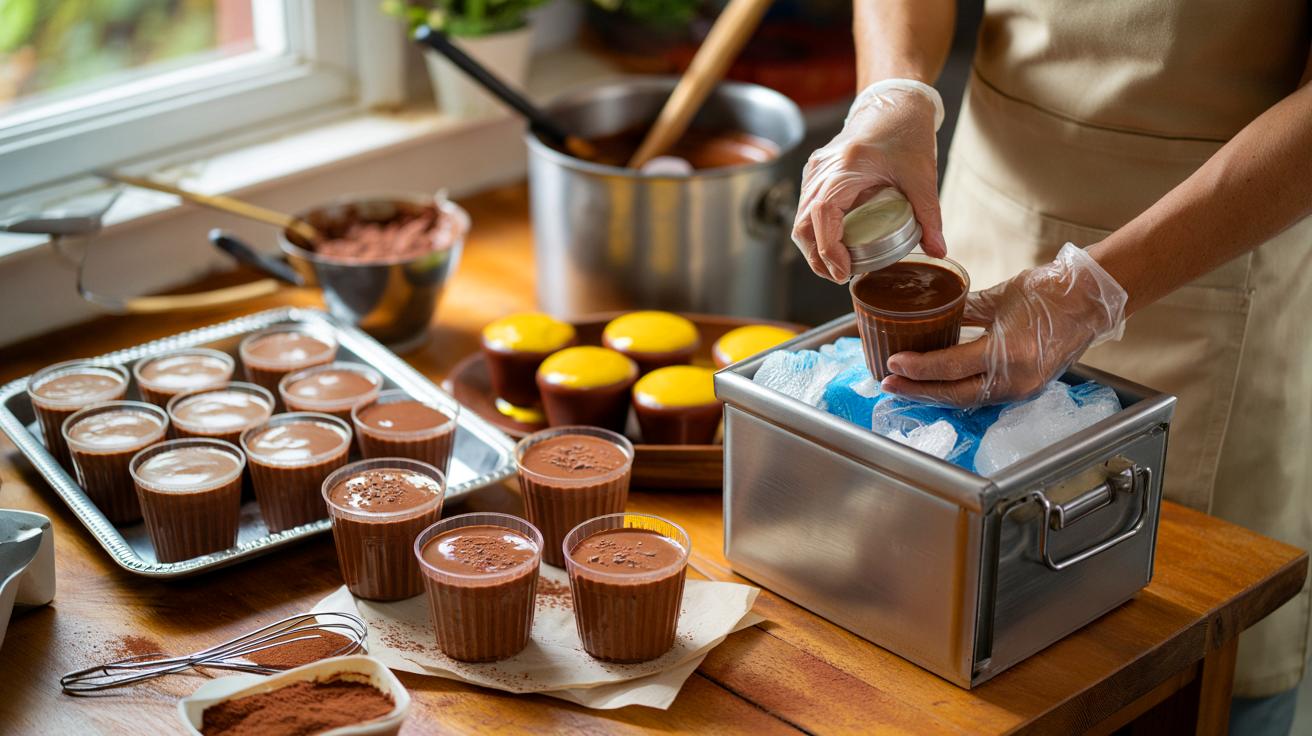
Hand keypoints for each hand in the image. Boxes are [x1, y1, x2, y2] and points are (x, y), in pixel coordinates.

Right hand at [792, 83, 945, 282]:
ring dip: (815, 248)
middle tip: (840, 277)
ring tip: (839, 266)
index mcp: (846, 166)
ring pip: (800, 220)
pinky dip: (816, 232)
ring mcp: (815, 170)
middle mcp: (823, 168)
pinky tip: (836, 245)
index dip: (828, 249)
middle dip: (817, 258)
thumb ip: (930, 216)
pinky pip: (806, 209)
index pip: (822, 215)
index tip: (843, 272)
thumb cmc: (906, 132)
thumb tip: (938, 251)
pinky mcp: (816, 174)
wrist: (894, 101)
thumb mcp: (923, 176)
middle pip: (802, 225)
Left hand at [881, 244, 1128, 406]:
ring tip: (906, 386)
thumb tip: (933, 316)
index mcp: (1008, 354)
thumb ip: (964, 312)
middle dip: (918, 391)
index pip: (951, 367)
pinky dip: (957, 390)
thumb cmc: (1051, 292)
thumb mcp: (999, 297)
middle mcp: (1015, 379)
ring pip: (967, 398)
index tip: (893, 363)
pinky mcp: (1026, 388)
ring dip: (935, 393)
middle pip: (954, 393)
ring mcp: (1022, 388)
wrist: (1092, 301)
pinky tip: (937, 384)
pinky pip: (983, 394)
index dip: (918, 368)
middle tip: (889, 383)